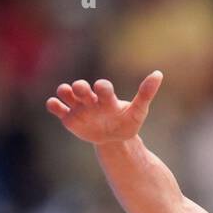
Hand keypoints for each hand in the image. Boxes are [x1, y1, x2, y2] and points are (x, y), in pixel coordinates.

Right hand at [45, 72, 163, 144]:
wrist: (115, 139)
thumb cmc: (127, 122)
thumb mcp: (138, 111)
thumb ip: (146, 93)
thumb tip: (159, 73)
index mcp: (106, 97)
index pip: (103, 87)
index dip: (102, 87)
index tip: (103, 89)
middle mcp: (91, 99)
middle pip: (81, 87)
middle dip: (80, 87)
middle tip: (82, 91)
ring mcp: (79, 108)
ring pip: (65, 93)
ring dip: (64, 91)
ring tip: (66, 94)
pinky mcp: (69, 118)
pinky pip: (56, 108)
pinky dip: (53, 105)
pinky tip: (55, 106)